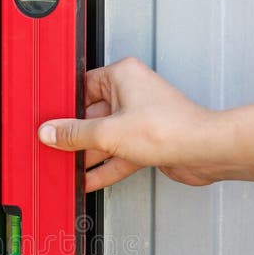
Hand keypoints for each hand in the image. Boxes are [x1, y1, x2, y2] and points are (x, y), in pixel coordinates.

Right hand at [38, 57, 217, 191]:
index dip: (65, 107)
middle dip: (75, 136)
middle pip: (92, 115)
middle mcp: (132, 93)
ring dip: (89, 155)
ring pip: (106, 137)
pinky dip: (105, 166)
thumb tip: (51, 132)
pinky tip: (89, 179)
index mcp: (122, 75)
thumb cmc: (170, 128)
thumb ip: (74, 134)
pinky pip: (119, 153)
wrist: (203, 151)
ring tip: (69, 168)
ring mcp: (140, 118)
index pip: (83, 87)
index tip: (50, 121)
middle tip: (56, 148)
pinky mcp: (147, 141)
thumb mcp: (108, 133)